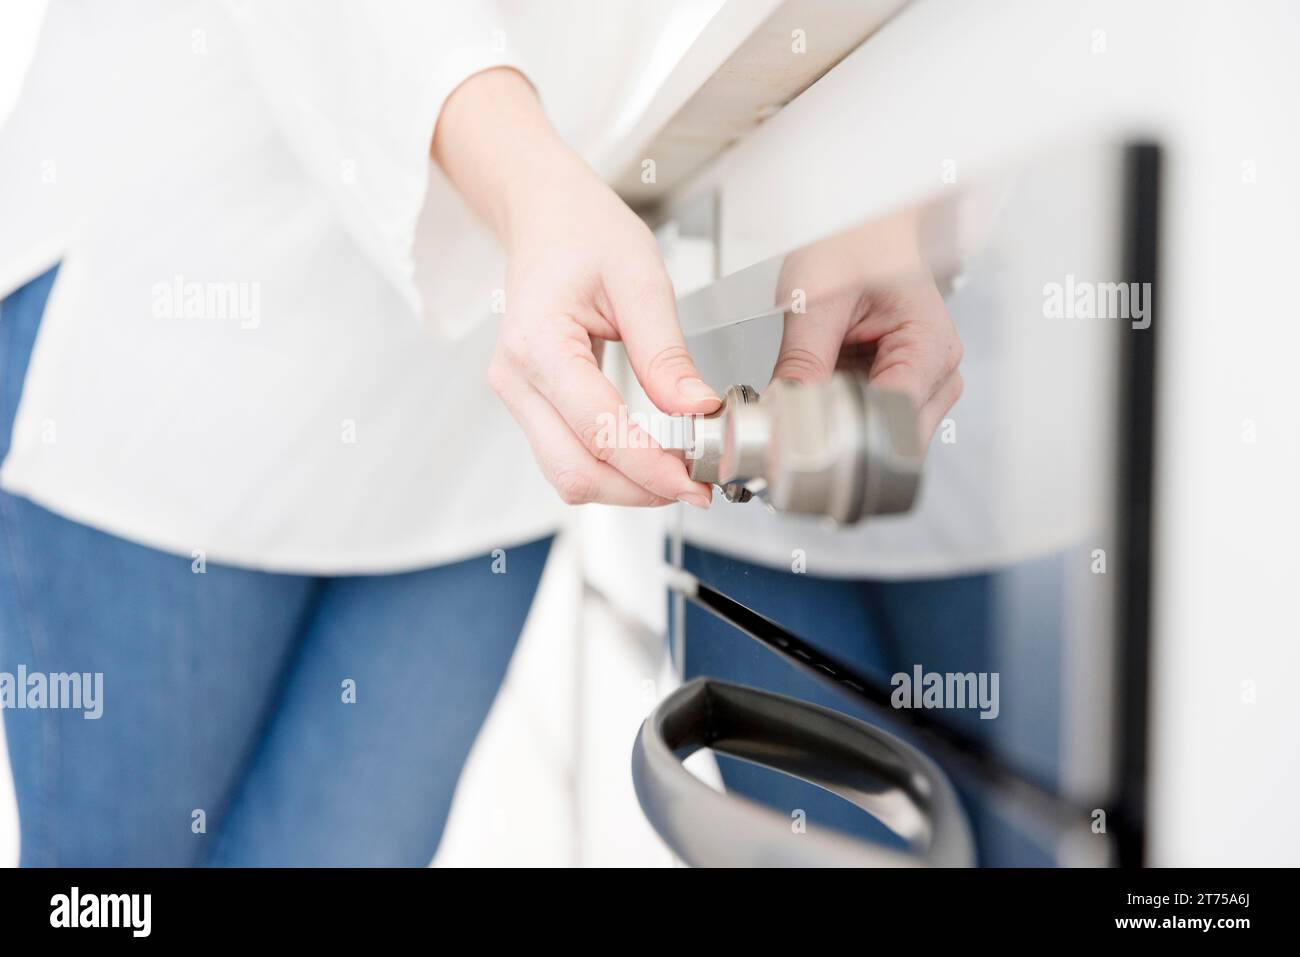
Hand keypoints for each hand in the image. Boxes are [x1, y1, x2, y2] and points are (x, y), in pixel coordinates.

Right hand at [433, 69, 718, 506]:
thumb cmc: (583, 230)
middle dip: (638, 490)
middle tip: (695, 486)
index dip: (649, 466)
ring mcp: (517, 395)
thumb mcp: (641, 278)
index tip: (695, 479)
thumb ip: (666, 353)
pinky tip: (649, 457)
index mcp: (538, 344)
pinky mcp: (530, 402)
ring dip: (624, 486)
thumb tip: (696, 410)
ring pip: (567, 473)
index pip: (597, 431)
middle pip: (574, 471)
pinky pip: (566, 454)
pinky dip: (610, 467)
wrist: (543, 213)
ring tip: (678, 473)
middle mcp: (516, 378)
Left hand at [771, 210, 962, 441]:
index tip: (800, 433)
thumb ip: (801, 364)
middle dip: (841, 434)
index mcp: (929, 344)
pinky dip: (844, 412)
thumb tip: (783, 415)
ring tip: (810, 391)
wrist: (860, 221)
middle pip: (893, 437)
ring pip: (882, 435)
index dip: (844, 433)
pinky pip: (873, 419)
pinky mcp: (901, 384)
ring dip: (841, 424)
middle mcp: (938, 370)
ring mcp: (924, 381)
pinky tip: (823, 388)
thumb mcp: (814, 300)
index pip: (893, 419)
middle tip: (794, 416)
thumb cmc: (852, 239)